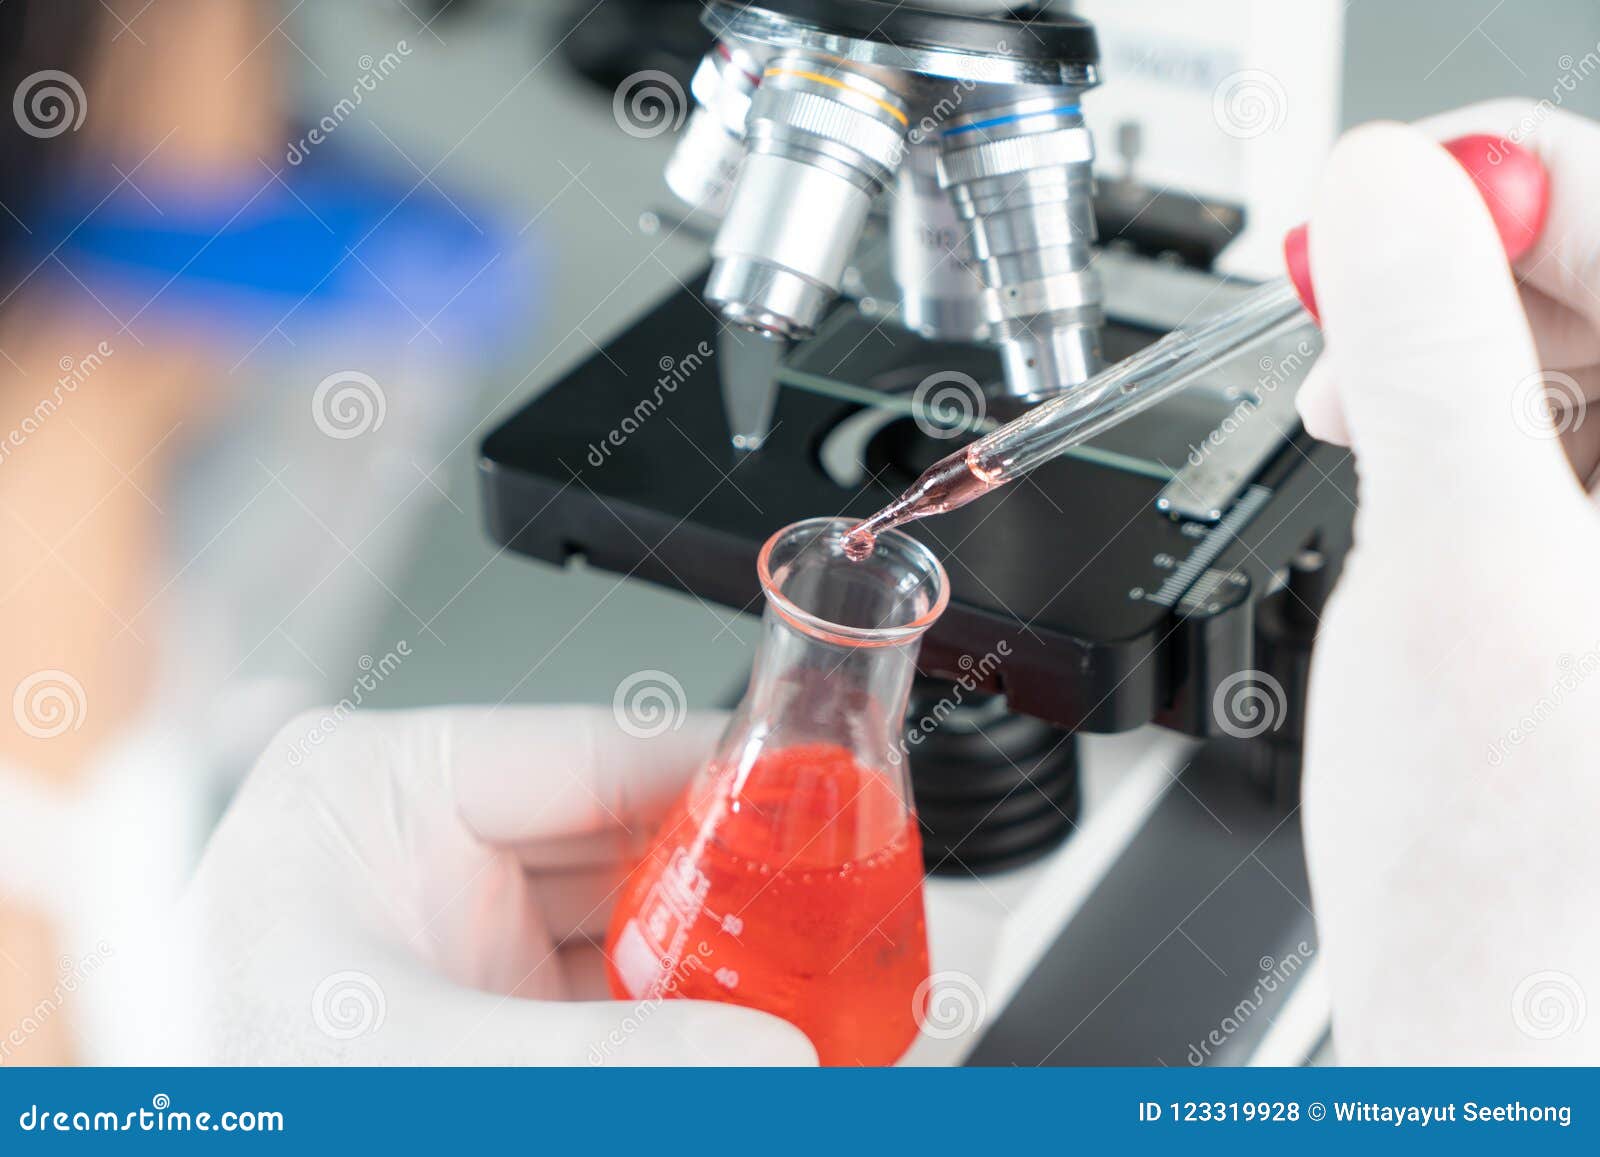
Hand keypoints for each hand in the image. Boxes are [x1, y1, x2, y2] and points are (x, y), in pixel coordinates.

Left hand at [164, 705, 817, 1064]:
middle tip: (828, 913)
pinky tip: (740, 1035)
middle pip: (626, 840)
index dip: (715, 775)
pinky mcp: (487, 1008)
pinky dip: (678, 1024)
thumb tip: (764, 1049)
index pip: (590, 751)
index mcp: (380, 786)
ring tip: (806, 982)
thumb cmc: (210, 1088)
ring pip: (630, 925)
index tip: (814, 800)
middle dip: (728, 890)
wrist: (186, 1156)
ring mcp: (463, 930)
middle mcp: (429, 846)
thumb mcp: (411, 1058)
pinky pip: (610, 998)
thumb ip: (601, 1058)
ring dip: (714, 963)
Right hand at [1296, 103, 1599, 1061]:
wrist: (1509, 1024)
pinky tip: (1404, 471)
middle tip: (1344, 323)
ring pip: (1571, 349)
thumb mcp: (1460, 569)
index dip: (1494, 185)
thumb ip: (1426, 351)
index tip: (1369, 207)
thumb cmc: (1514, 868)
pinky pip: (1553, 433)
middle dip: (1459, 276)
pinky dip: (1460, 426)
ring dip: (1445, 355)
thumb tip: (1382, 187)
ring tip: (1358, 416)